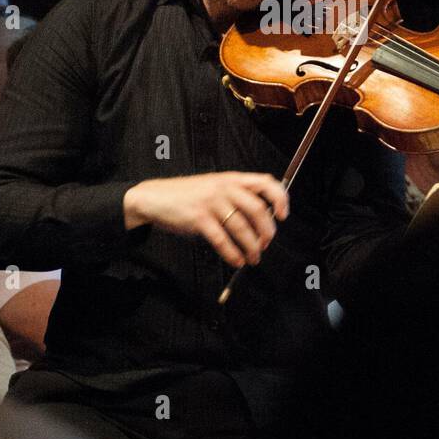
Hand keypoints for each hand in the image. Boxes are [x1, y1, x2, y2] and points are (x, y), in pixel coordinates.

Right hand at [122, 172, 288, 267]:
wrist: (155, 198)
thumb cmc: (188, 195)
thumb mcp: (215, 187)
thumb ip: (237, 196)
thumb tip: (263, 218)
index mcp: (232, 179)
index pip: (265, 182)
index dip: (279, 198)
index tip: (283, 215)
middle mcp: (224, 188)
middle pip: (257, 209)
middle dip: (266, 231)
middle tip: (266, 244)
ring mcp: (211, 202)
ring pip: (241, 227)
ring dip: (251, 247)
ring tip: (253, 258)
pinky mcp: (198, 218)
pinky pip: (222, 239)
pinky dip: (232, 253)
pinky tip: (236, 259)